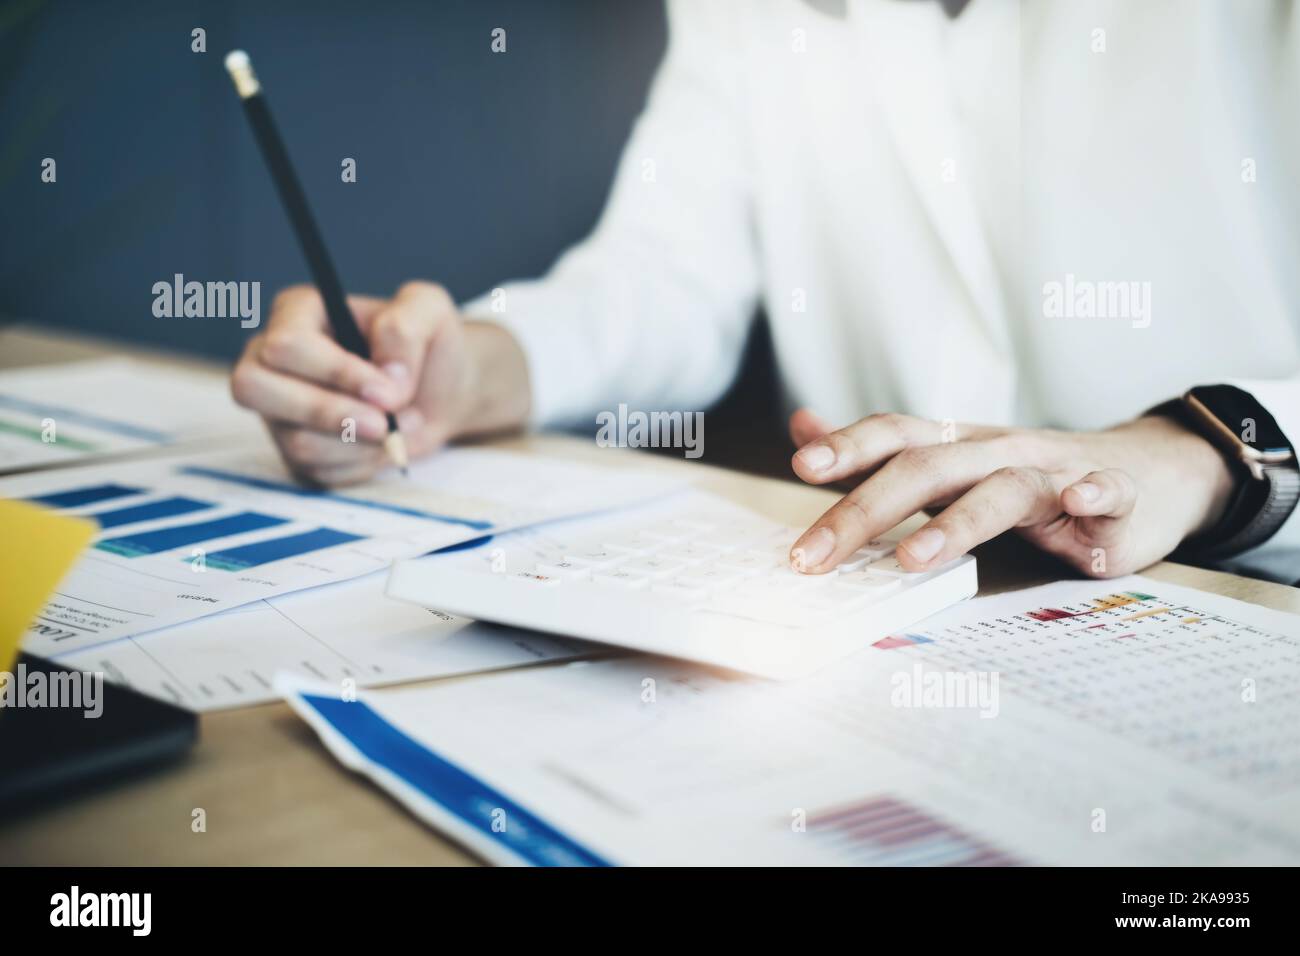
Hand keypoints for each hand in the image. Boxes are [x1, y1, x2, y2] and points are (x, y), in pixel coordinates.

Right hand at [231, 282, 529, 484]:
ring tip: (401, 425)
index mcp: (298, 312)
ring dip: (360, 443)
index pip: (287, 345)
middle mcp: (271, 358)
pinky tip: (384, 444)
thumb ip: (405, 328)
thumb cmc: (427, 344)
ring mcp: (277, 408)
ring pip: (294, 439)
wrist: (438, 394)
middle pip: (253, 388)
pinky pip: (315, 470)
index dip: (336, 373)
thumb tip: (385, 378)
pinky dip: (361, 463)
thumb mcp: (429, 310)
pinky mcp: (293, 450)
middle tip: (385, 425)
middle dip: (328, 414)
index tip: (387, 393)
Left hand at [786, 408, 1236, 577]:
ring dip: (957, 522)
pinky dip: (1096, 494)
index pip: (895, 435)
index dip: (849, 446)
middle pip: (928, 470)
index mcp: (957, 446)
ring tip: (913, 558)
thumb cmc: (1034, 476)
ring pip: (1004, 489)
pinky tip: (1081, 502)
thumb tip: (801, 429)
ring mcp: (1057, 474)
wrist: (1150, 470)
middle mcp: (998, 451)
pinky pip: (1109, 492)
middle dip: (865, 511)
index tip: (801, 465)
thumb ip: (875, 454)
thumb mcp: (949, 459)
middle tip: (815, 554)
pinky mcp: (1115, 503)